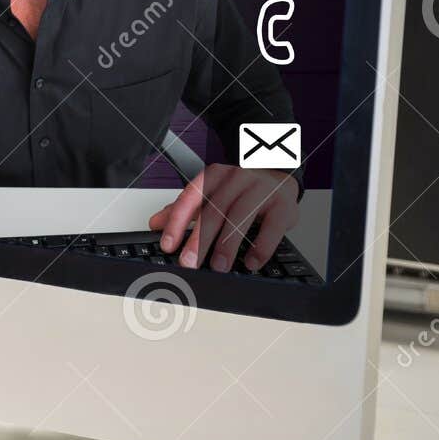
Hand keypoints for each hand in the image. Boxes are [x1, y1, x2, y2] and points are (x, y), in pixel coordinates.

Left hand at [149, 164, 299, 271]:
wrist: (280, 172)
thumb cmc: (241, 188)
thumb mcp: (211, 193)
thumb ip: (184, 208)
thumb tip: (155, 224)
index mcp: (214, 176)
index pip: (191, 198)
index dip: (177, 222)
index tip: (167, 245)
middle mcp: (236, 179)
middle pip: (214, 210)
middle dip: (199, 240)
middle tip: (189, 263)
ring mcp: (261, 189)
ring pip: (240, 218)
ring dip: (227, 245)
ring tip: (218, 267)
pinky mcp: (284, 204)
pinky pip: (272, 227)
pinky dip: (261, 248)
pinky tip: (251, 263)